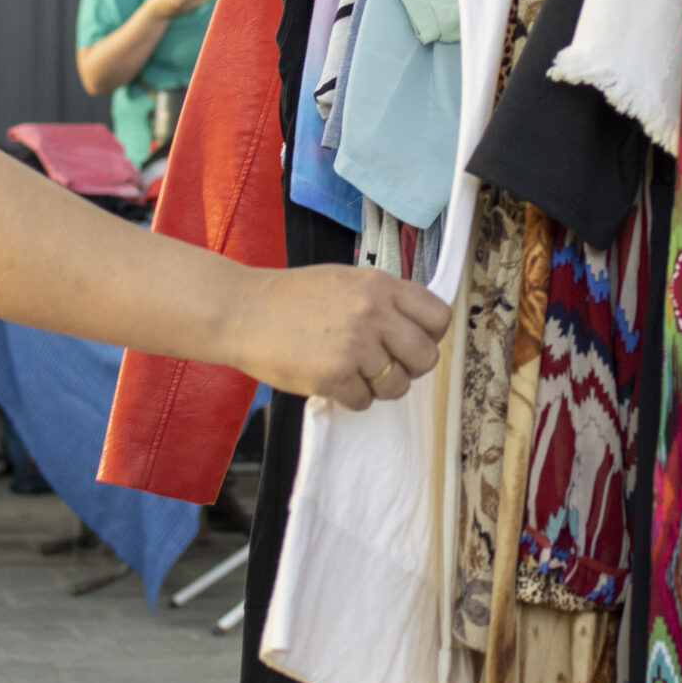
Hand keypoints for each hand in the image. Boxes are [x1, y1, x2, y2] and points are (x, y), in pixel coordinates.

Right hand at [229, 265, 450, 410]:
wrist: (242, 311)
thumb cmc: (291, 297)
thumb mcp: (345, 281)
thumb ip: (382, 299)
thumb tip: (416, 326)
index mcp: (380, 286)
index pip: (438, 316)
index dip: (431, 335)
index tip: (415, 341)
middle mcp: (373, 314)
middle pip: (425, 357)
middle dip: (409, 367)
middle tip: (386, 364)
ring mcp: (355, 346)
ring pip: (397, 385)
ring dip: (379, 387)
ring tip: (354, 373)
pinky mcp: (334, 376)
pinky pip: (365, 401)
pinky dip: (352, 397)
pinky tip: (333, 380)